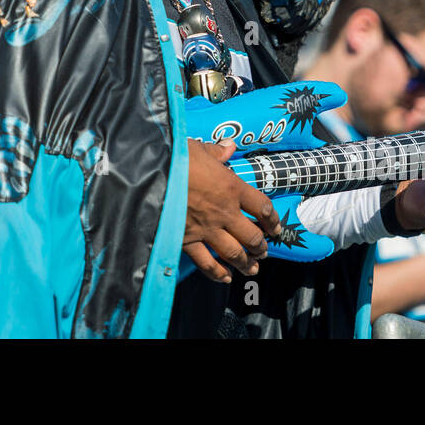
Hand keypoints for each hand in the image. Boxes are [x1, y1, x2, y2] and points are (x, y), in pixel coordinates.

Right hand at [183, 139, 282, 283]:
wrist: (149, 173)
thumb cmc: (175, 157)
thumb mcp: (199, 149)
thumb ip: (216, 152)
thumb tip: (229, 147)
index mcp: (231, 187)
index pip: (263, 207)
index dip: (273, 220)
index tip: (275, 227)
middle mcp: (224, 212)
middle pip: (252, 236)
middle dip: (260, 246)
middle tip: (263, 250)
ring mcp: (206, 229)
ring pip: (234, 254)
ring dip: (246, 263)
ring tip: (252, 268)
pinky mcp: (187, 241)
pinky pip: (207, 263)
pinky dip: (218, 273)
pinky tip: (226, 277)